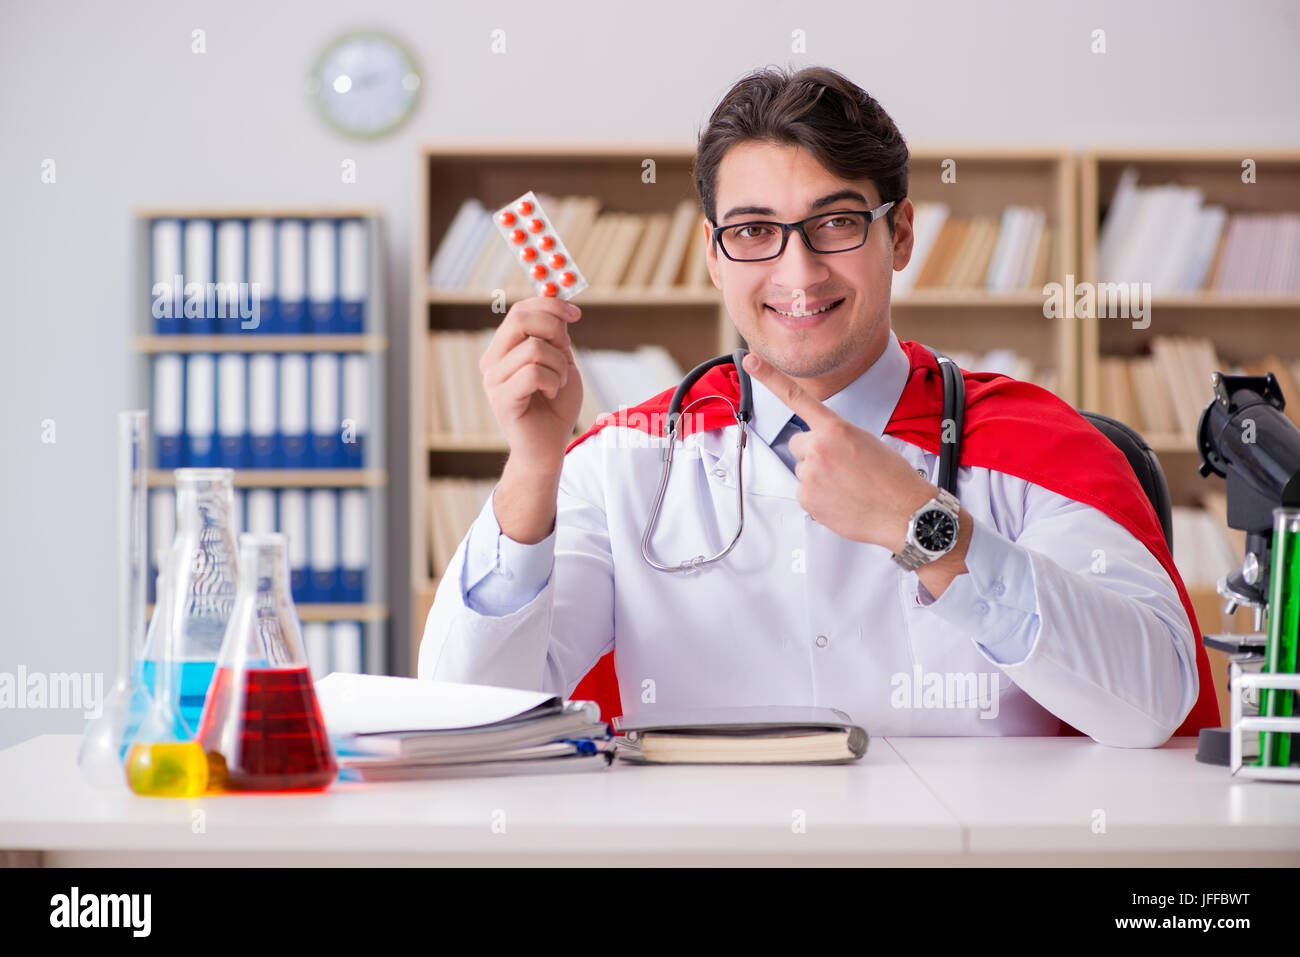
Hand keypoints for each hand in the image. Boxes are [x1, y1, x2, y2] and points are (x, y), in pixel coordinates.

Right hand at [479, 296, 583, 469]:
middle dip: (554, 328)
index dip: (550, 304)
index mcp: (503, 349)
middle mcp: (492, 361)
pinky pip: (533, 373)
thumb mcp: (561, 362)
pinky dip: (553, 382)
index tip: (576, 313)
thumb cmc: (556, 406)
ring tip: (558, 384)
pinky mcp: (500, 399)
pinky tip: (552, 395)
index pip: (520, 310)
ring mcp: (493, 380)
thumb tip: (558, 310)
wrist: (549, 447)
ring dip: (558, 365)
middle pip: (519, 318)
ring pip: (533, 348)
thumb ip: (556, 337)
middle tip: (567, 350)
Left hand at [740, 352, 940, 551]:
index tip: (750, 361)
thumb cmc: (892, 478)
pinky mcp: (806, 498)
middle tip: (842, 466)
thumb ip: (836, 436)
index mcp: (835, 428)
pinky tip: (842, 499)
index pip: (796, 397)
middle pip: (798, 444)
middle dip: (814, 452)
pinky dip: (819, 496)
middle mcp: (817, 448)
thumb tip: (821, 446)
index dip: (770, 377)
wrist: (904, 513)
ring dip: (819, 476)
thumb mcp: (866, 441)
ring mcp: (809, 474)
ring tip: (847, 485)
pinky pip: (805, 491)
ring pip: (803, 469)